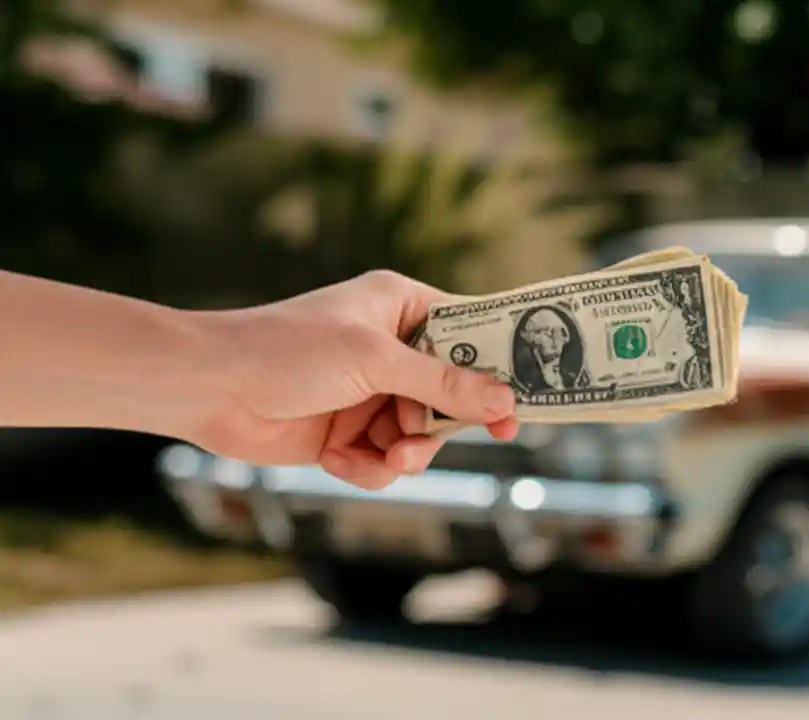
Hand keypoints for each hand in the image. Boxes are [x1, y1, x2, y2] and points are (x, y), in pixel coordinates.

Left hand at [196, 270, 516, 487]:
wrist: (207, 389)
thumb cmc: (285, 350)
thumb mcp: (373, 360)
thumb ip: (441, 382)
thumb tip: (504, 399)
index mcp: (402, 307)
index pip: (471, 332)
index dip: (497, 368)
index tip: (519, 404)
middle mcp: (391, 348)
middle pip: (452, 394)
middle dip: (441, 425)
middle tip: (443, 442)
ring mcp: (371, 393)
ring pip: (421, 436)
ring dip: (406, 454)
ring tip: (386, 458)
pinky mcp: (348, 433)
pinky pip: (385, 461)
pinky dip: (369, 467)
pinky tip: (338, 460)